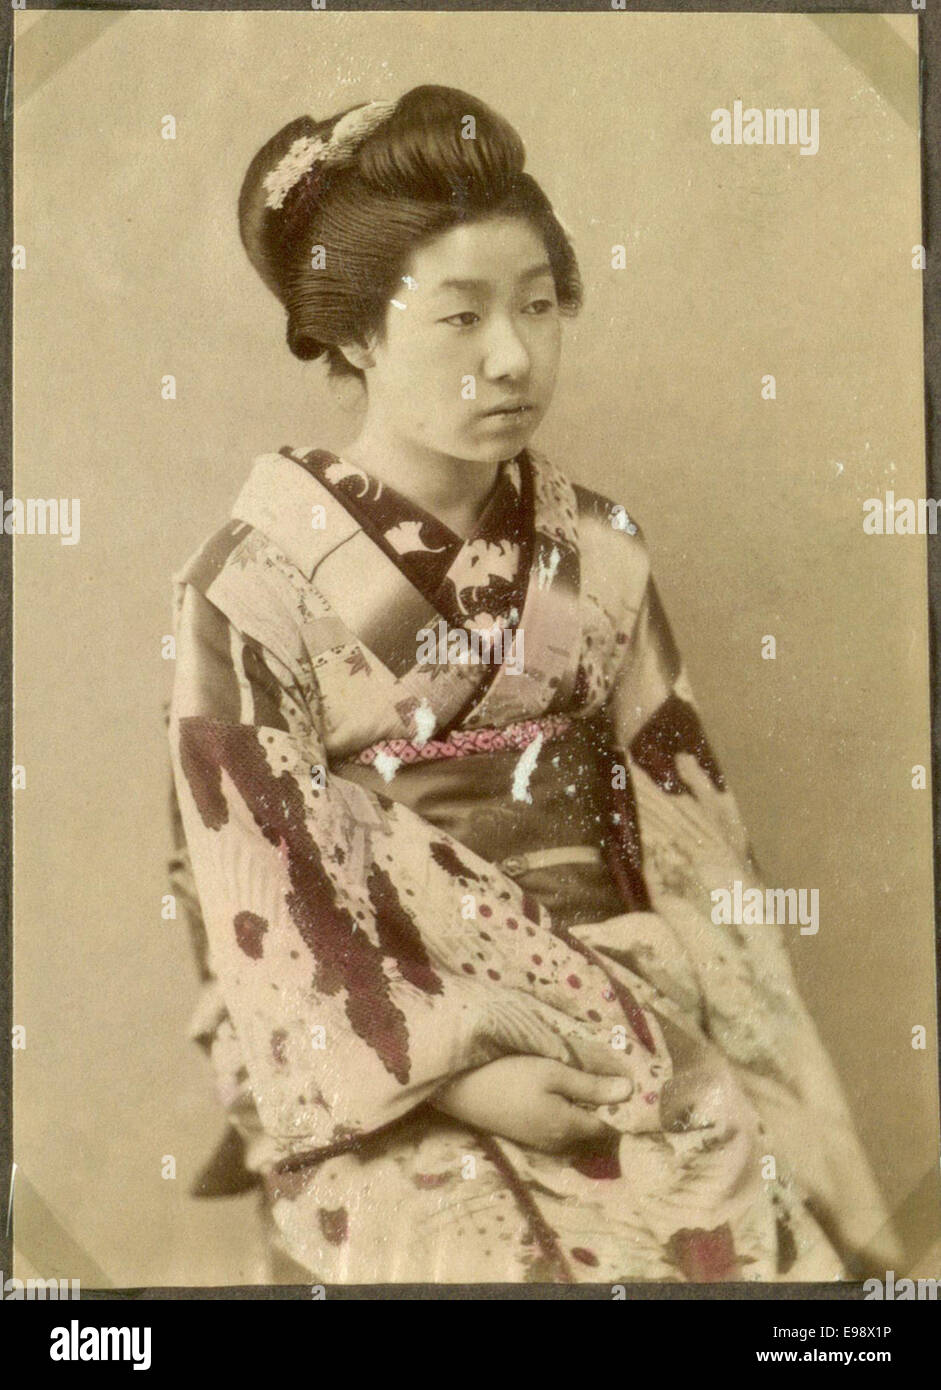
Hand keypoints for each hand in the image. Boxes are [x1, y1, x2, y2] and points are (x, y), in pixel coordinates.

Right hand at [432, 1055, 633, 1153]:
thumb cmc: (509, 1075)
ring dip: (586, 1112)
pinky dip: (568, 1114)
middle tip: (614, 1078)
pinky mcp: (526, 1135)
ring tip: (592, 1082)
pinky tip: (563, 1092)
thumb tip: (631, 1091)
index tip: (634, 1085)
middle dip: (607, 1111)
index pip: (611, 1128)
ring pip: (577, 1131)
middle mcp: (559, 1143)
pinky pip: (560, 1129)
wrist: (459, 1089)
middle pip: (594, 1132)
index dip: (624, 1109)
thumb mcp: (553, 1072)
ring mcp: (541, 1142)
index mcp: (570, 1128)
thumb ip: (591, 1085)